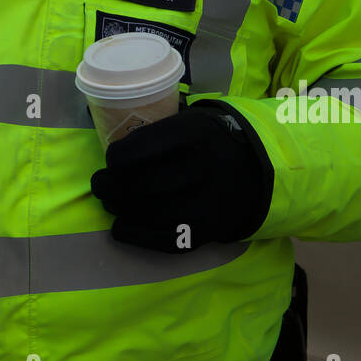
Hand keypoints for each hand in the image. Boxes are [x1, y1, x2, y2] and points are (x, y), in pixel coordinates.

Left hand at [90, 102, 273, 252]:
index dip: (116, 157)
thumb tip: (113, 155)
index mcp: (193, 134)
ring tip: (110, 203)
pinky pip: (165, 239)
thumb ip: (158, 133)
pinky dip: (135, 235)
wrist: (259, 170)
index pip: (140, 149)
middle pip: (140, 183)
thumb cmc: (211, 141)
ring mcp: (207, 203)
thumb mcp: (191, 121)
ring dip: (119, 209)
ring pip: (149, 212)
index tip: (111, 161)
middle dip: (110, 186)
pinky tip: (120, 227)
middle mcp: (201, 168)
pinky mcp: (209, 230)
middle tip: (100, 185)